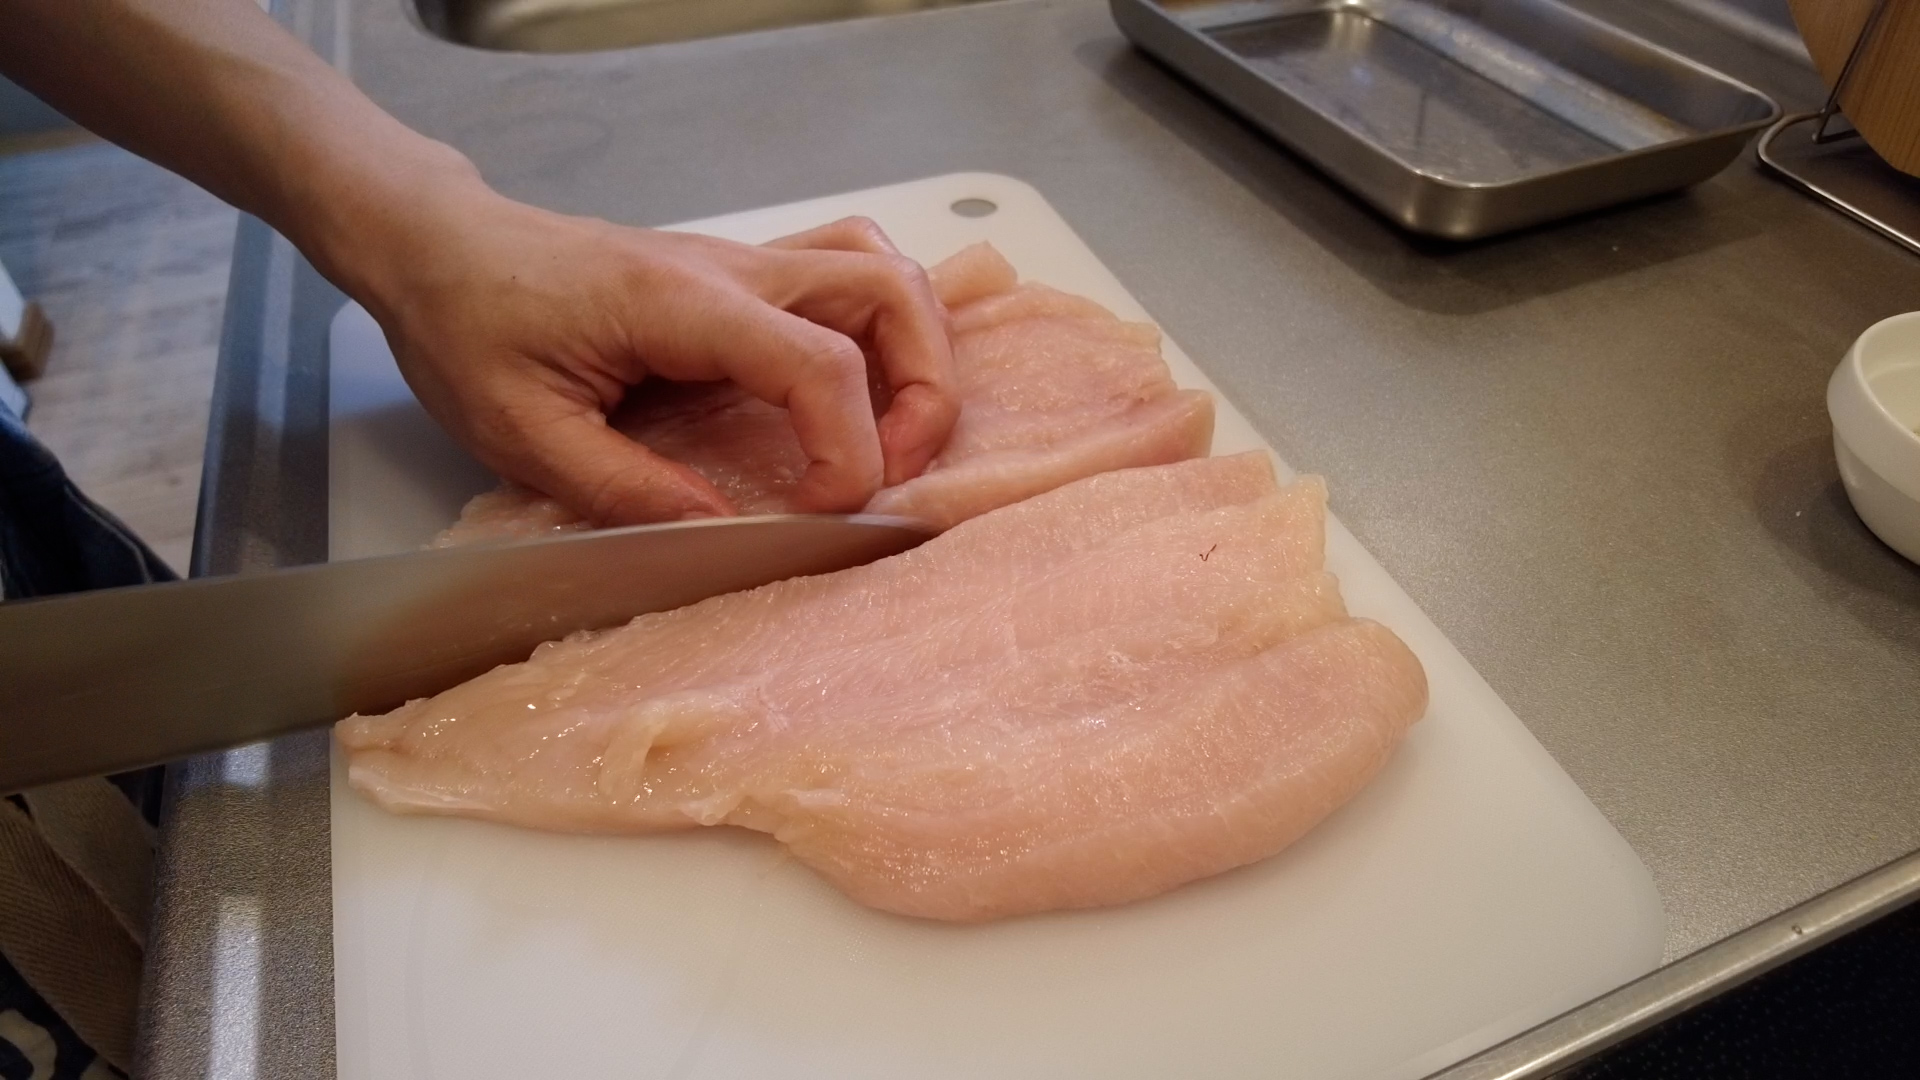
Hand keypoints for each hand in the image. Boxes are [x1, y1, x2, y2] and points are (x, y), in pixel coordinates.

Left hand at [344, 181, 957, 524]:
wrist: (440, 247)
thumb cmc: (469, 330)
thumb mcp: (522, 432)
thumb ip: (626, 489)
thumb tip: (728, 534)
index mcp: (681, 304)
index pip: (819, 361)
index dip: (850, 448)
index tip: (822, 514)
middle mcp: (735, 268)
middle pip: (891, 292)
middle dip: (924, 392)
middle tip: (891, 474)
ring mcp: (746, 262)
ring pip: (887, 272)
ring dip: (919, 355)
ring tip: (890, 439)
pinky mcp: (744, 275)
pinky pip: (852, 277)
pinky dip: (889, 332)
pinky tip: (865, 394)